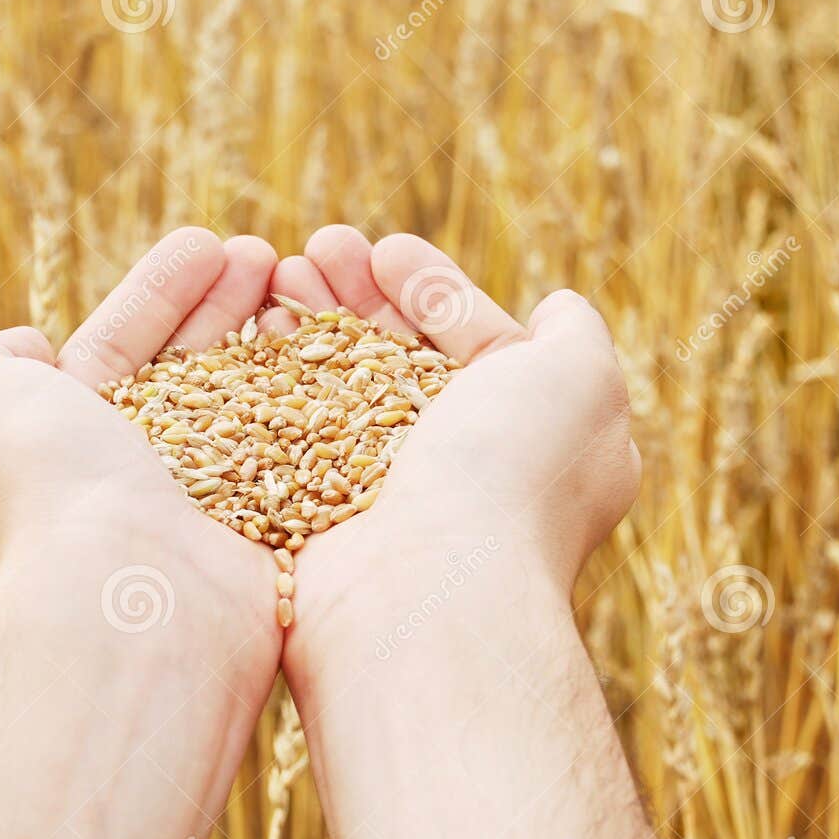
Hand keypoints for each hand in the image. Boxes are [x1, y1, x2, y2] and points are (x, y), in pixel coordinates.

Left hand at [0, 229, 286, 838]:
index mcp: (61, 450)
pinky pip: (298, 450)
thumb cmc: (43, 483)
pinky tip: (334, 338)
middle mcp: (132, 484)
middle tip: (264, 254)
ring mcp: (205, 513)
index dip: (158, 294)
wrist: (123, 589)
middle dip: (224, 306)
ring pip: (248, 404)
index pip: (115, 352)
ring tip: (305, 276)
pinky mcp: (268, 535)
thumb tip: (34, 352)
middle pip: (189, 371)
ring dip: (274, 335)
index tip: (205, 243)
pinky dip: (316, 392)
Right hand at [269, 228, 683, 838]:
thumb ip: (575, 335)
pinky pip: (291, 430)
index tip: (386, 249)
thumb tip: (557, 308)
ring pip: (341, 387)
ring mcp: (383, 499)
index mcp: (525, 439)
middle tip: (318, 245)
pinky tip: (255, 326)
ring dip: (312, 321)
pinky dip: (273, 375)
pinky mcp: (318, 520)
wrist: (426, 593)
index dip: (433, 287)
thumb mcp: (582, 382)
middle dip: (360, 294)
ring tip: (278, 271)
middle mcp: (457, 472)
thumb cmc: (510, 476)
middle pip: (401, 357)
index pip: (477, 344)